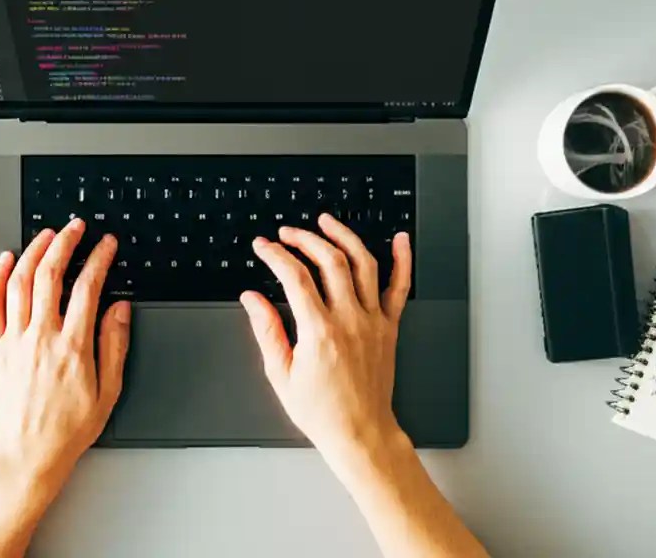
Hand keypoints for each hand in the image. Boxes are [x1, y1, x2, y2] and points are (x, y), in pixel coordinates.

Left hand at [0, 218, 130, 497]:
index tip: (106, 245)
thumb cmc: (67, 428)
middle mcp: (41, 337)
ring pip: (20, 281)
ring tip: (46, 235)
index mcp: (72, 346)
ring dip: (33, 251)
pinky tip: (6, 261)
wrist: (29, 453)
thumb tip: (119, 310)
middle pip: (51, 274)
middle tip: (76, 228)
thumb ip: (114, 345)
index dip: (99, 258)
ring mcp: (14, 340)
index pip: (87, 286)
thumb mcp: (108, 391)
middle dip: (65, 242)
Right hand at [241, 214, 411, 459]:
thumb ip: (266, 330)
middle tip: (288, 234)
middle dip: (305, 239)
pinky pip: (400, 287)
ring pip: (363, 264)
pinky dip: (403, 260)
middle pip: (329, 261)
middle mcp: (349, 321)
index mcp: (319, 332)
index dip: (275, 255)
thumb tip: (252, 299)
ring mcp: (373, 321)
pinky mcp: (389, 327)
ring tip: (326, 223)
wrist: (361, 432)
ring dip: (344, 236)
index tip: (263, 247)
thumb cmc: (322, 412)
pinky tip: (399, 239)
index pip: (294, 277)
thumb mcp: (281, 375)